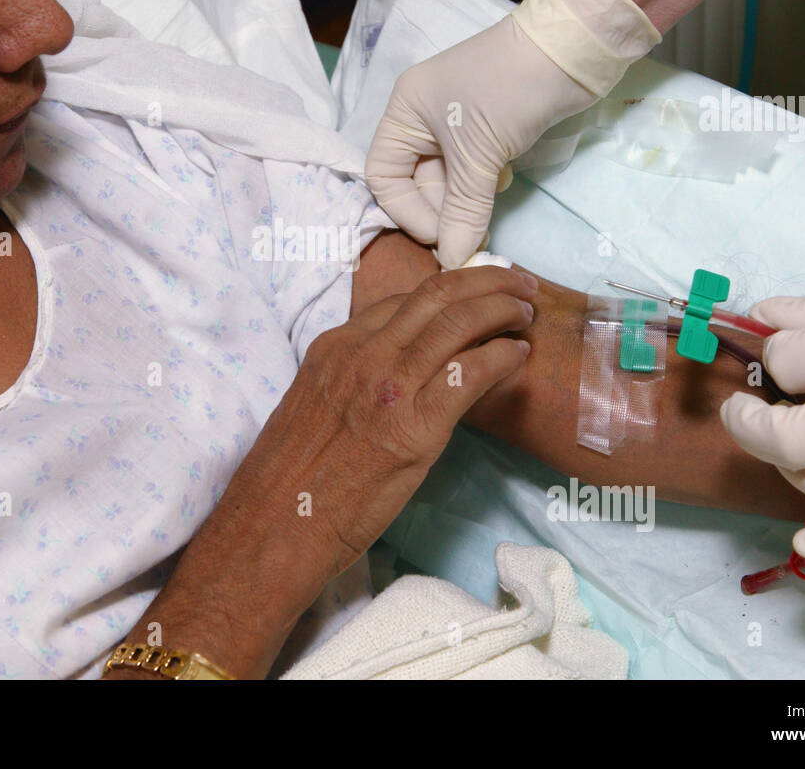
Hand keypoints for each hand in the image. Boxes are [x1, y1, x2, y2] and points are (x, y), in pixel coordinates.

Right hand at [268, 264, 537, 576]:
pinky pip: (472, 372)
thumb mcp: (314, 402)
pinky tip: (517, 357)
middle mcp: (363, 354)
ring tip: (527, 314)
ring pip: (459, 322)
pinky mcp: (416, 427)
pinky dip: (503, 356)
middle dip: (488, 281)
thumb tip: (397, 372)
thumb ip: (352, 376)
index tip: (476, 291)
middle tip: (520, 285)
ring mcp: (389, 387)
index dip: (449, 289)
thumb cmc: (292, 478)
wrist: (277, 523)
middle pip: (437, 294)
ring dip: (503, 310)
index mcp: (335, 346)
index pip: (404, 300)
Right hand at [364, 0, 660, 269]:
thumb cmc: (511, 90)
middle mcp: (424, 118)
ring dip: (465, 206)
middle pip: (417, 182)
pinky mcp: (489, 131)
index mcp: (405, 111)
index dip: (407, 211)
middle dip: (442, 213)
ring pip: (449, 181)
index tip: (440, 235)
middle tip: (471, 241)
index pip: (383, 175)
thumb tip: (452, 262)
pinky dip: (484, 190)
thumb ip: (463, 210)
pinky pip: (474, 173)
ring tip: (487, 226)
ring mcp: (458, 124)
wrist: (572, 48)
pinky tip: (504, 188)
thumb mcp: (479, 153)